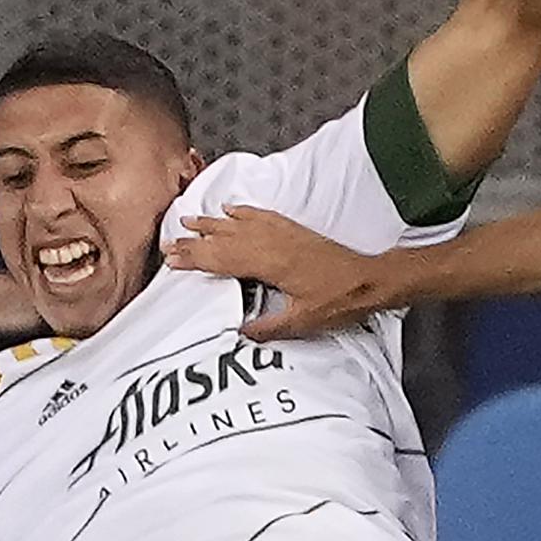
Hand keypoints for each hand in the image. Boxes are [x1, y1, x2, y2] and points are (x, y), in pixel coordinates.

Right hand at [166, 207, 395, 338]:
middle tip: (170, 242)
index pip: (222, 260)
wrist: (369, 279)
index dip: (196, 259)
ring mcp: (283, 233)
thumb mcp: (302, 322)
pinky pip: (261, 215)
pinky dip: (242, 210)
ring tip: (190, 220)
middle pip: (225, 239)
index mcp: (269, 264)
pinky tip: (230, 207)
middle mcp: (273, 243)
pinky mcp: (294, 230)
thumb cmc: (339, 301)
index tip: (173, 260)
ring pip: (239, 223)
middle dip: (195, 240)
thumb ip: (268, 327)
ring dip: (213, 222)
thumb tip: (240, 333)